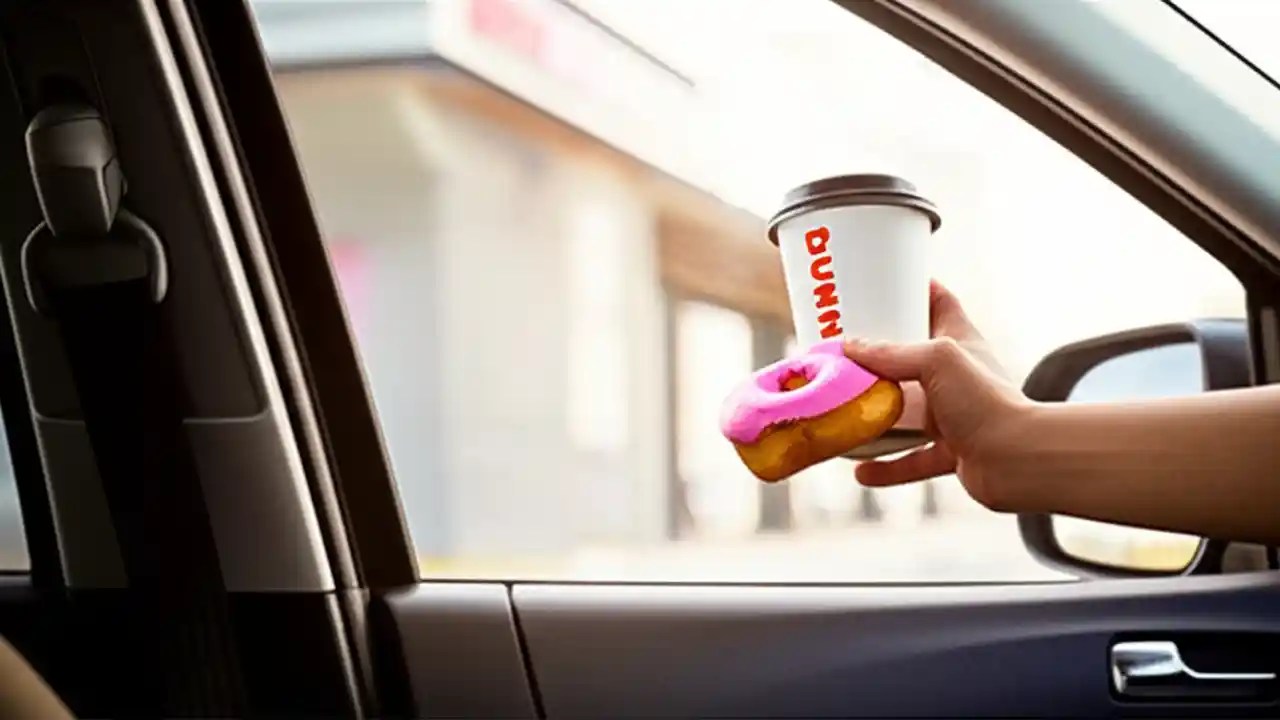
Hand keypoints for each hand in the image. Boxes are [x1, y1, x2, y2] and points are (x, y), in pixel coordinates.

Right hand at [843, 281, 1028, 509]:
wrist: (1018, 459)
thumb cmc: (987, 400)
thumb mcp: (937, 360)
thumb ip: (892, 353)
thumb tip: (851, 347)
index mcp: (960, 344)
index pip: (941, 304)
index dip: (919, 290)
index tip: (888, 284)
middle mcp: (958, 378)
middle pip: (914, 360)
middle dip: (882, 359)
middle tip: (847, 353)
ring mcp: (955, 416)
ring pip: (908, 414)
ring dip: (878, 416)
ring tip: (846, 412)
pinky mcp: (951, 454)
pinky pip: (911, 460)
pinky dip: (886, 467)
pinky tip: (860, 470)